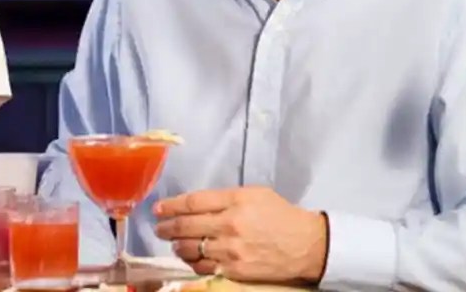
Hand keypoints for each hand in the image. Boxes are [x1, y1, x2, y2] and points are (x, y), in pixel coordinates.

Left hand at [153, 186, 327, 282]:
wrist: (306, 245)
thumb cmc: (281, 215)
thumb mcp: (255, 194)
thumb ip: (225, 197)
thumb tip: (197, 204)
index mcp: (235, 201)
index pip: (193, 202)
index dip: (171, 206)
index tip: (159, 209)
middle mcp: (230, 224)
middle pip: (186, 226)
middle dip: (167, 227)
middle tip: (159, 228)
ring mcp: (231, 249)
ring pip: (190, 248)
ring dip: (176, 245)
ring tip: (173, 243)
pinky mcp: (234, 270)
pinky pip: (203, 266)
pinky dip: (192, 262)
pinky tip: (190, 257)